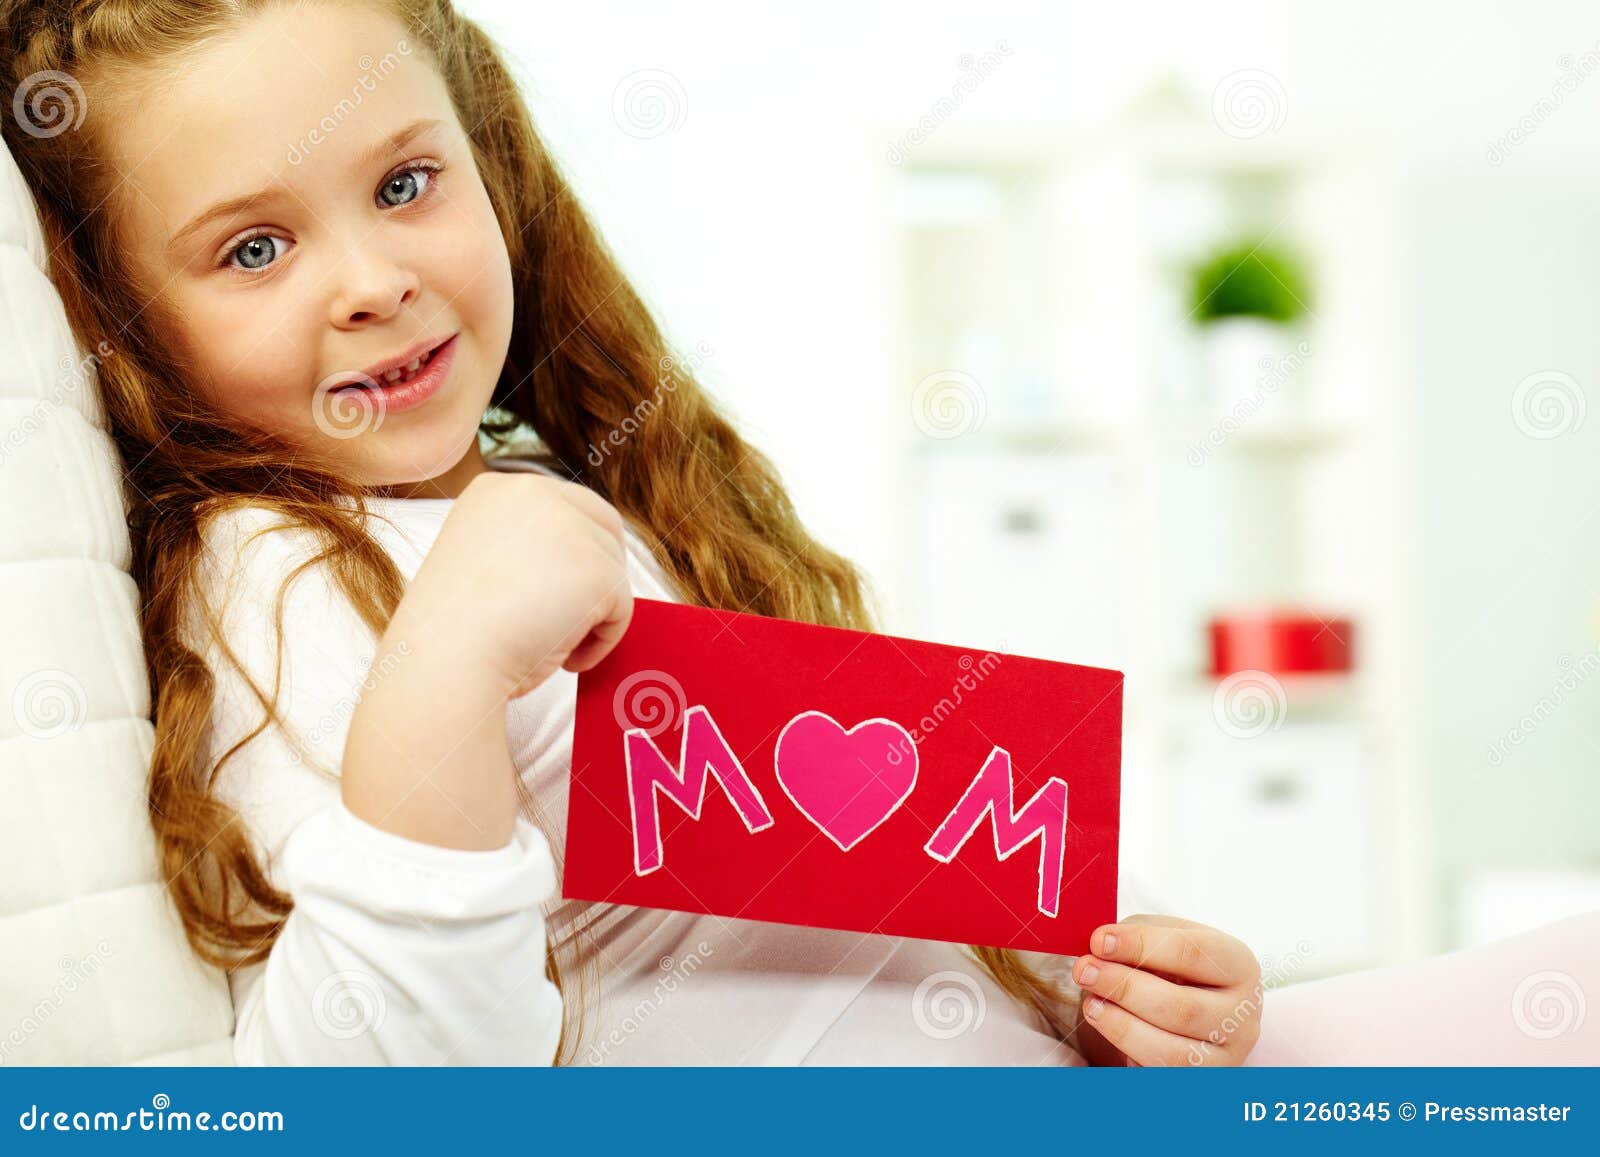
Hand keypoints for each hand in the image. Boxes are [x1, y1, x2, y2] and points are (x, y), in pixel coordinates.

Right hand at [388, 471, 633, 701]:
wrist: (446, 662)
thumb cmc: (454, 633)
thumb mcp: (483, 563)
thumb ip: (526, 549)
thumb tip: (572, 568)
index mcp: (497, 489)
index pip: (566, 506)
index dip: (573, 555)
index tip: (554, 595)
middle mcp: (536, 492)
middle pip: (603, 527)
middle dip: (597, 577)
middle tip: (571, 620)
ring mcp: (571, 526)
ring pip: (611, 571)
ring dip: (590, 615)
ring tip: (548, 644)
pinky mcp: (598, 568)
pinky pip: (621, 609)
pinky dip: (601, 642)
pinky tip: (565, 660)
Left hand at [1070, 914, 1262, 1066]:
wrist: (1197, 1005)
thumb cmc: (1178, 965)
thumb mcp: (1165, 937)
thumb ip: (1135, 938)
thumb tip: (1098, 949)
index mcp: (1238, 965)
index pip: (1190, 953)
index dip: (1140, 946)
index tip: (1099, 941)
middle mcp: (1242, 1015)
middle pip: (1181, 1009)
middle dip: (1124, 988)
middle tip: (1084, 971)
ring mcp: (1227, 1056)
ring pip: (1173, 1054)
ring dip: (1122, 1028)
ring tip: (1091, 1004)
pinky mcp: (1204, 1083)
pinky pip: (1162, 1078)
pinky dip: (1130, 1056)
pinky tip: (1108, 1030)